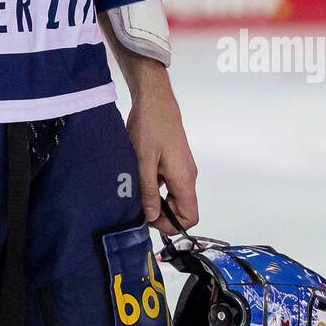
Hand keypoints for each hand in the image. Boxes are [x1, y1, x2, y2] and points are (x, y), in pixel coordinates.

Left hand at [118, 51, 199, 232]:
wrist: (154, 100)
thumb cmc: (150, 127)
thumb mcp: (144, 161)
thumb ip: (148, 191)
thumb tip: (151, 216)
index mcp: (184, 178)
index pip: (190, 216)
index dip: (172, 225)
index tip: (150, 219)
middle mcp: (187, 175)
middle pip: (182, 208)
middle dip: (162, 214)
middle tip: (138, 207)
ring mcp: (182, 167)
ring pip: (174, 195)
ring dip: (157, 199)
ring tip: (136, 191)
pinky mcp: (174, 160)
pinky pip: (169, 182)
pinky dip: (156, 186)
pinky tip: (138, 177)